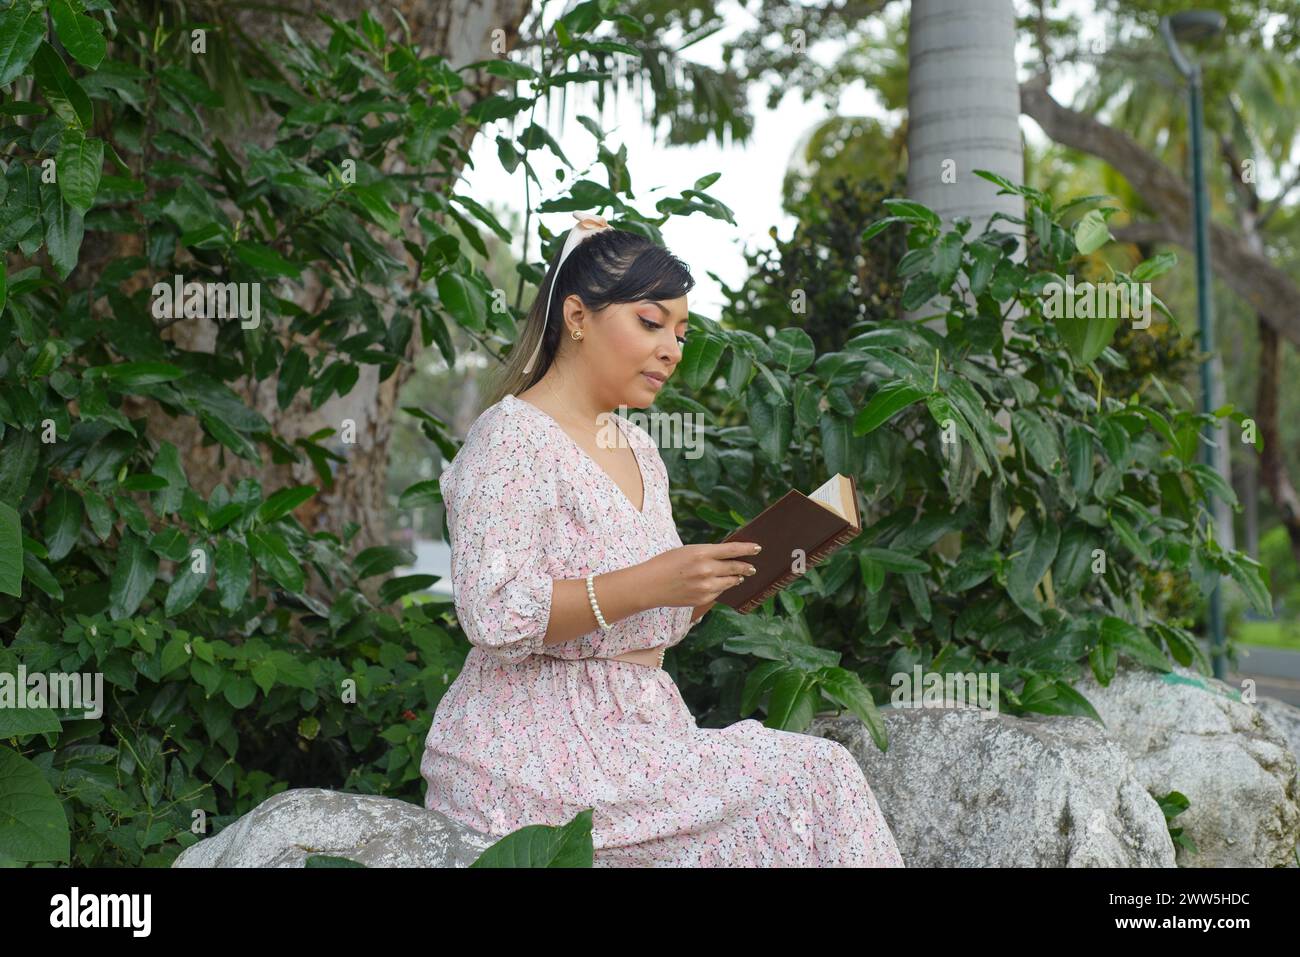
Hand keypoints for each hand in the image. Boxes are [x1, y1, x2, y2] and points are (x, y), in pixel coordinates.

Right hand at [641, 542, 762, 608]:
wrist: (649, 585)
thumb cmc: (666, 564)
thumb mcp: (687, 551)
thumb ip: (706, 553)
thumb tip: (725, 556)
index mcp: (701, 553)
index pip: (732, 549)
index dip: (747, 549)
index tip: (758, 548)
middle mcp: (706, 569)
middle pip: (735, 567)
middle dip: (746, 567)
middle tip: (752, 567)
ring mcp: (706, 586)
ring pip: (730, 582)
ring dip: (736, 578)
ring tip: (739, 576)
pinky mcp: (703, 599)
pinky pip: (719, 592)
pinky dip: (721, 587)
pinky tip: (721, 585)